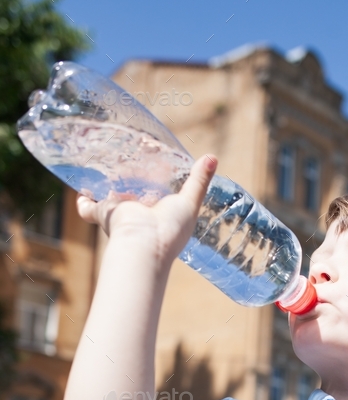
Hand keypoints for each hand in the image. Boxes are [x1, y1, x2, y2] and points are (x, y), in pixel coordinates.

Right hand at [76, 153, 217, 267]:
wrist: (144, 245)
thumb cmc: (170, 229)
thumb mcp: (189, 202)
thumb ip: (198, 180)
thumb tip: (212, 156)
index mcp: (160, 210)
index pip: (158, 188)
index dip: (158, 173)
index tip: (157, 156)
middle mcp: (140, 212)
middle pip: (134, 190)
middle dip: (131, 175)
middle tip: (131, 154)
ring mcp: (121, 213)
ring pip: (113, 195)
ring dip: (110, 181)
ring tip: (109, 161)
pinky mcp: (104, 213)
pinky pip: (89, 208)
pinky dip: (84, 202)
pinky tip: (82, 191)